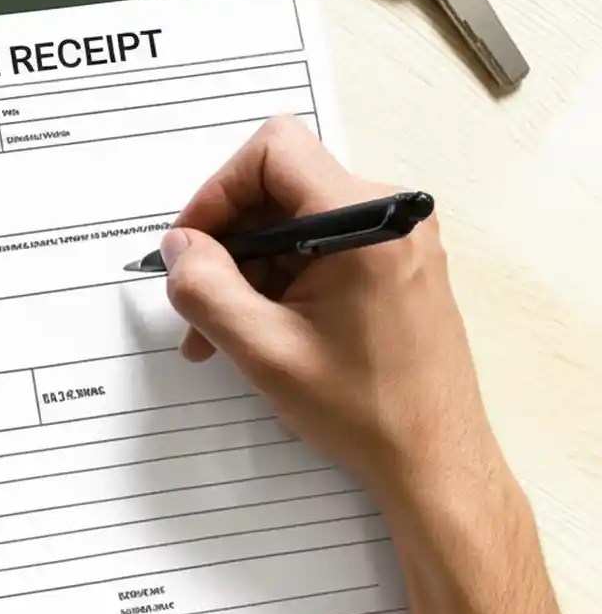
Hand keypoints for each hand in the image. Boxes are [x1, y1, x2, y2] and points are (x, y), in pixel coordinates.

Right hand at [163, 116, 560, 613]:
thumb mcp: (263, 349)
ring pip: (293, 222)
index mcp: (367, 221)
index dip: (218, 191)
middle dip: (227, 240)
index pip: (274, 152)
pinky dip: (278, 281)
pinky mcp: (394, 264)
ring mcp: (396, 239)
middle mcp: (389, 215)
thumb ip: (206, 288)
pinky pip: (319, 248)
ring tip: (217, 333)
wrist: (435, 462)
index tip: (192, 244)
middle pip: (279, 187)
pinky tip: (255, 330)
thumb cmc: (364, 411)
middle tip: (194, 296)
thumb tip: (177, 247)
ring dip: (247, 270)